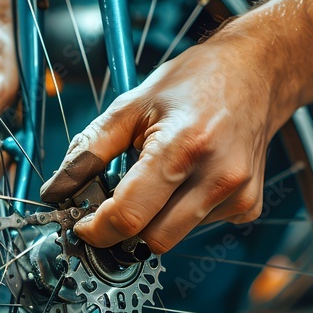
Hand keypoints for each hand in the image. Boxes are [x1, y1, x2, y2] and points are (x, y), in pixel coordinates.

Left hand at [40, 32, 292, 252]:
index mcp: (182, 146)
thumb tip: (56, 190)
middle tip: (110, 208)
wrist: (256, 73)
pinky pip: (198, 228)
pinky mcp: (248, 205)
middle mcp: (216, 175)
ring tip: (156, 181)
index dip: (97, 229)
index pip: (129, 215)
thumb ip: (90, 150)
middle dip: (123, 230)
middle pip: (151, 239)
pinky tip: (189, 179)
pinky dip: (181, 214)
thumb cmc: (193, 82)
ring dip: (153, 221)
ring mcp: (237, 194)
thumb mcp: (132, 104)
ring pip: (174, 237)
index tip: (82, 226)